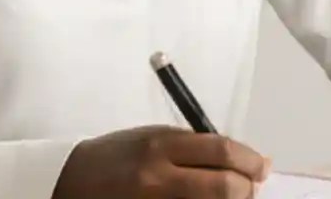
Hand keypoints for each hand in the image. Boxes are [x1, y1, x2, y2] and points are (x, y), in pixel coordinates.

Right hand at [53, 125, 272, 198]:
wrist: (68, 181)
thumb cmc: (115, 156)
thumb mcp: (150, 137)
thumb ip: (190, 146)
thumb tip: (237, 159)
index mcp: (161, 144)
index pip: (221, 151)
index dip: (250, 161)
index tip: (262, 166)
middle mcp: (158, 176)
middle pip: (223, 186)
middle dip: (246, 189)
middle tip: (251, 188)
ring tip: (233, 197)